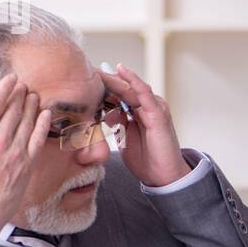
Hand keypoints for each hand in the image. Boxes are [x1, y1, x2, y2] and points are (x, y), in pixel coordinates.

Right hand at [0, 73, 50, 240]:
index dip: (4, 88)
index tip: (11, 79)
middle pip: (13, 110)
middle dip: (20, 95)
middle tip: (24, 86)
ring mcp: (14, 153)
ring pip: (27, 121)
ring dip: (32, 106)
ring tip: (34, 96)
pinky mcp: (27, 165)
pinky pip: (38, 140)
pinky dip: (43, 124)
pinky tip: (46, 114)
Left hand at [98, 63, 190, 187]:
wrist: (163, 176)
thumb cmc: (145, 159)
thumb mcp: (124, 138)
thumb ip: (117, 123)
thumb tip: (103, 113)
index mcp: (140, 112)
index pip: (120, 94)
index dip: (103, 87)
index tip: (84, 80)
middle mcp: (148, 107)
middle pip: (125, 88)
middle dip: (106, 80)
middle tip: (88, 70)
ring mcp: (155, 108)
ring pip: (132, 88)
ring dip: (115, 78)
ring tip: (98, 70)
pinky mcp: (158, 113)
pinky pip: (144, 93)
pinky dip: (133, 81)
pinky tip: (121, 71)